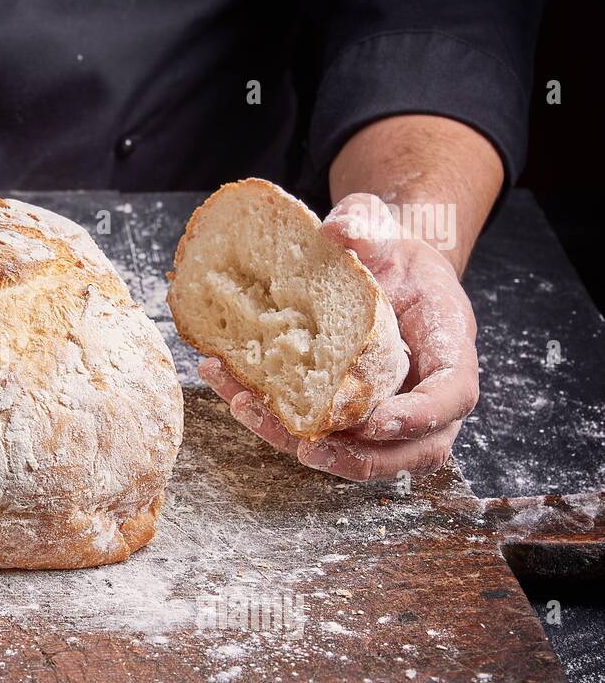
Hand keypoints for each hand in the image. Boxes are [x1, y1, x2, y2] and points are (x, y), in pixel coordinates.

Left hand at [200, 192, 478, 481]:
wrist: (372, 265)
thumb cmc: (384, 249)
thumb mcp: (377, 223)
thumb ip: (365, 224)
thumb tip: (338, 233)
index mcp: (448, 342)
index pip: (452, 394)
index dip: (420, 416)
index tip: (378, 423)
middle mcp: (425, 386)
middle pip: (416, 447)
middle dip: (364, 459)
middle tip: (310, 453)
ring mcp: (390, 408)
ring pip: (365, 452)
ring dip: (308, 448)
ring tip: (252, 415)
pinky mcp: (347, 414)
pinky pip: (321, 431)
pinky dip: (276, 421)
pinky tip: (230, 390)